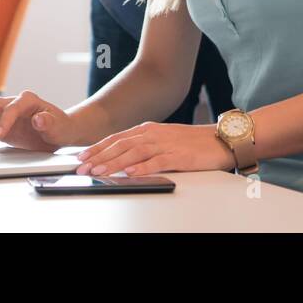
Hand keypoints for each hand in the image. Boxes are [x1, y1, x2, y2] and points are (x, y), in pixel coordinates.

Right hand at [0, 90, 73, 151]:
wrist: (59, 132)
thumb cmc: (60, 127)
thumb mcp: (58, 127)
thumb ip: (49, 123)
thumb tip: (39, 119)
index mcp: (27, 100)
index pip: (10, 107)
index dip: (4, 121)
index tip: (0, 136)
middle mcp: (12, 103)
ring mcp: (3, 114)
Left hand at [74, 122, 235, 176]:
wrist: (220, 139)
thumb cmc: (193, 142)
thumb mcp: (163, 140)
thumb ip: (143, 146)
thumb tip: (121, 158)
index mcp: (148, 129)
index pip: (117, 138)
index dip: (98, 148)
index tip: (82, 157)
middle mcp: (154, 134)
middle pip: (121, 145)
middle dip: (99, 157)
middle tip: (83, 167)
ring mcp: (166, 144)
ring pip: (134, 153)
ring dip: (114, 163)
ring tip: (99, 172)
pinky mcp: (179, 156)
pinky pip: (157, 162)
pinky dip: (142, 168)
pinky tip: (130, 173)